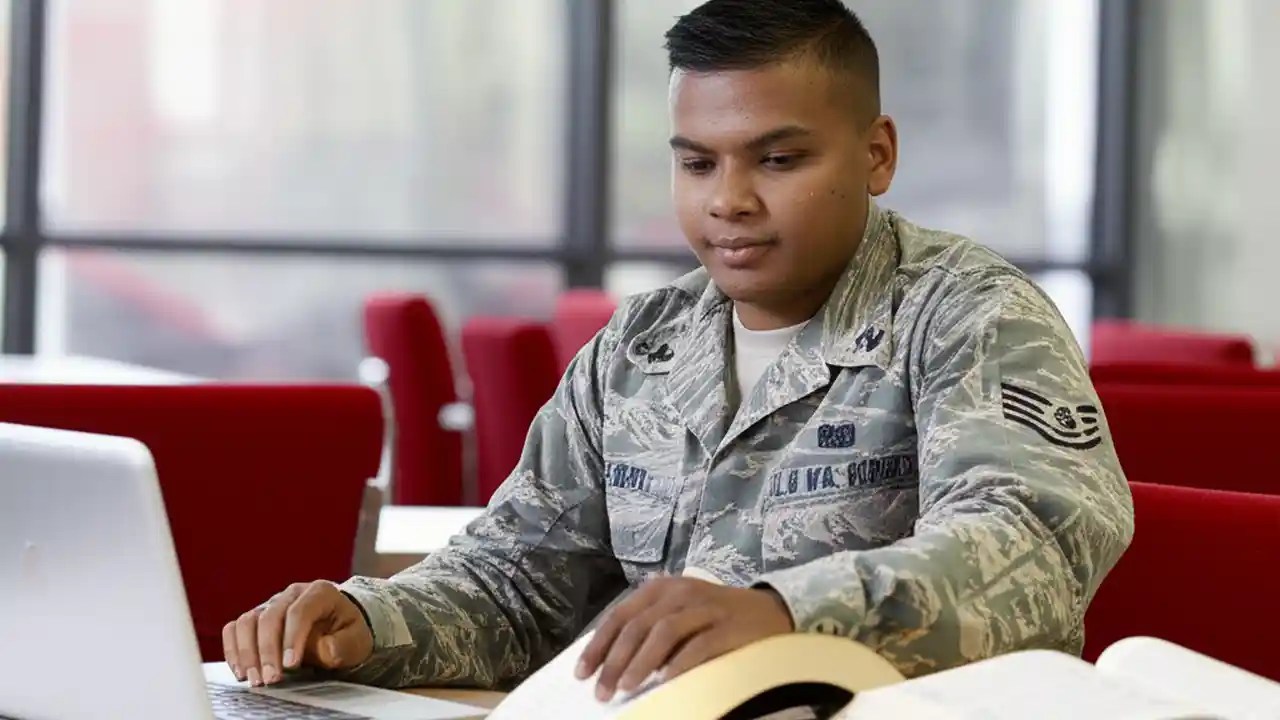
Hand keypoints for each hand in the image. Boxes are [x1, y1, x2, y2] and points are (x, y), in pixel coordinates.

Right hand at [222, 580, 373, 685]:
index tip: (290, 664)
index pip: (300, 611)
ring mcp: (271, 604)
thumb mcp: (356, 640)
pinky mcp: (256, 617)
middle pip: (270, 617)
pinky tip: (241, 670)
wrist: (339, 628)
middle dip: (267, 651)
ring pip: (248, 621)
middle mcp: (292, 594)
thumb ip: (341, 645)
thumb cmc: (347, 633)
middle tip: (271, 678)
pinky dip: (233, 649)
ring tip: (254, 679)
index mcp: (320, 592)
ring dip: (247, 652)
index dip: (292, 638)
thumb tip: (322, 649)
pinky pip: (235, 628)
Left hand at [574, 577, 793, 701]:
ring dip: (641, 662)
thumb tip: (610, 663)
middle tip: (602, 692)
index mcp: (661, 588)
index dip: (598, 645)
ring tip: (626, 687)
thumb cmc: (713, 618)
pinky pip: (699, 645)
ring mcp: (706, 608)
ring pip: (664, 632)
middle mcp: (681, 593)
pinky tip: (666, 682)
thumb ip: (648, 630)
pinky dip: (679, 664)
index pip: (621, 616)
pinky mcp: (729, 627)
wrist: (769, 611)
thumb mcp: (677, 614)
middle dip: (615, 660)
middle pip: (638, 626)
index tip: (581, 674)